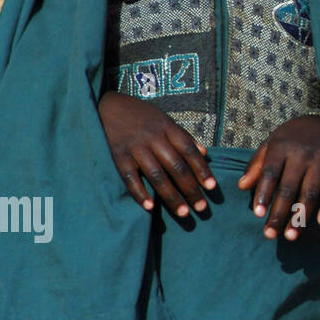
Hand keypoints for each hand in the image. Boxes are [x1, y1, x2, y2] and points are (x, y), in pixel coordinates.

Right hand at [98, 91, 215, 216]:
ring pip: (156, 175)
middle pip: (176, 166)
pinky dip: (140, 193)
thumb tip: (205, 153)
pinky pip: (130, 178)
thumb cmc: (142, 115)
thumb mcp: (165, 120)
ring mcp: (135, 148)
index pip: (189, 151)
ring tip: (183, 213)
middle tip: (201, 207)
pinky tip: (150, 207)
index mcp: (168, 128)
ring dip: (171, 196)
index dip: (202, 169)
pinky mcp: (118, 156)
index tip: (212, 187)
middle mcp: (153, 138)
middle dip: (190, 188)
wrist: (107, 106)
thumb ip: (184, 137)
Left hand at [239, 115, 319, 240]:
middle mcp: (301, 154)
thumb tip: (242, 187)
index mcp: (281, 148)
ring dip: (300, 216)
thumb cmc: (287, 140)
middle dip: (279, 213)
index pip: (270, 173)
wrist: (318, 124)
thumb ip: (255, 166)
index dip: (264, 194)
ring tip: (291, 236)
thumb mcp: (268, 146)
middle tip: (269, 234)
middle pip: (289, 187)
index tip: (258, 214)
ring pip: (310, 193)